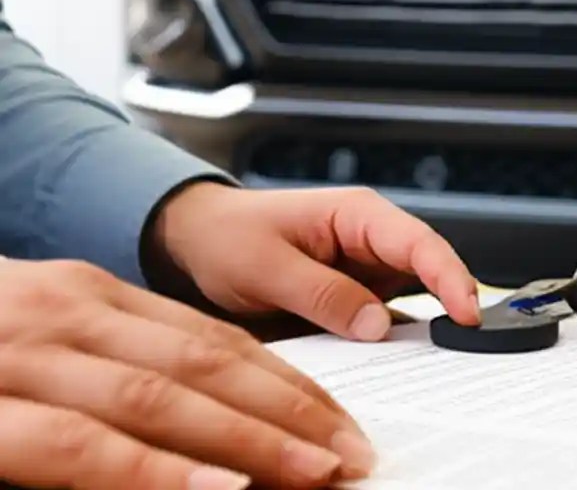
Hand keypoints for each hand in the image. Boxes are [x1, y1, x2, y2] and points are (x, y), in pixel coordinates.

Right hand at [0, 259, 375, 489]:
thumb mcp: (41, 341)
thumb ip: (114, 367)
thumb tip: (205, 422)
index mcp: (85, 298)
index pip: (215, 339)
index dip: (288, 380)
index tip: (340, 419)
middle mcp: (63, 315)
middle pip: (207, 366)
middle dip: (292, 412)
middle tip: (352, 455)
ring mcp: (18, 355)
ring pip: (160, 399)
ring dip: (250, 439)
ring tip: (315, 472)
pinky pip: (79, 443)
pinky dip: (155, 469)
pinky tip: (217, 488)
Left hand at [149, 183, 480, 341]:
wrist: (195, 241)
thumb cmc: (226, 236)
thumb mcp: (265, 266)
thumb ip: (323, 294)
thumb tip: (377, 325)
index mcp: (356, 215)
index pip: (420, 243)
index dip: (450, 278)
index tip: (466, 314)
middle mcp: (371, 238)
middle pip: (429, 272)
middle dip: (449, 306)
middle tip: (461, 348)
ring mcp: (368, 268)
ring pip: (414, 299)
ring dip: (422, 328)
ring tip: (431, 359)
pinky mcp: (358, 295)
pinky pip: (387, 319)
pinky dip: (394, 341)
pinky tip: (396, 362)